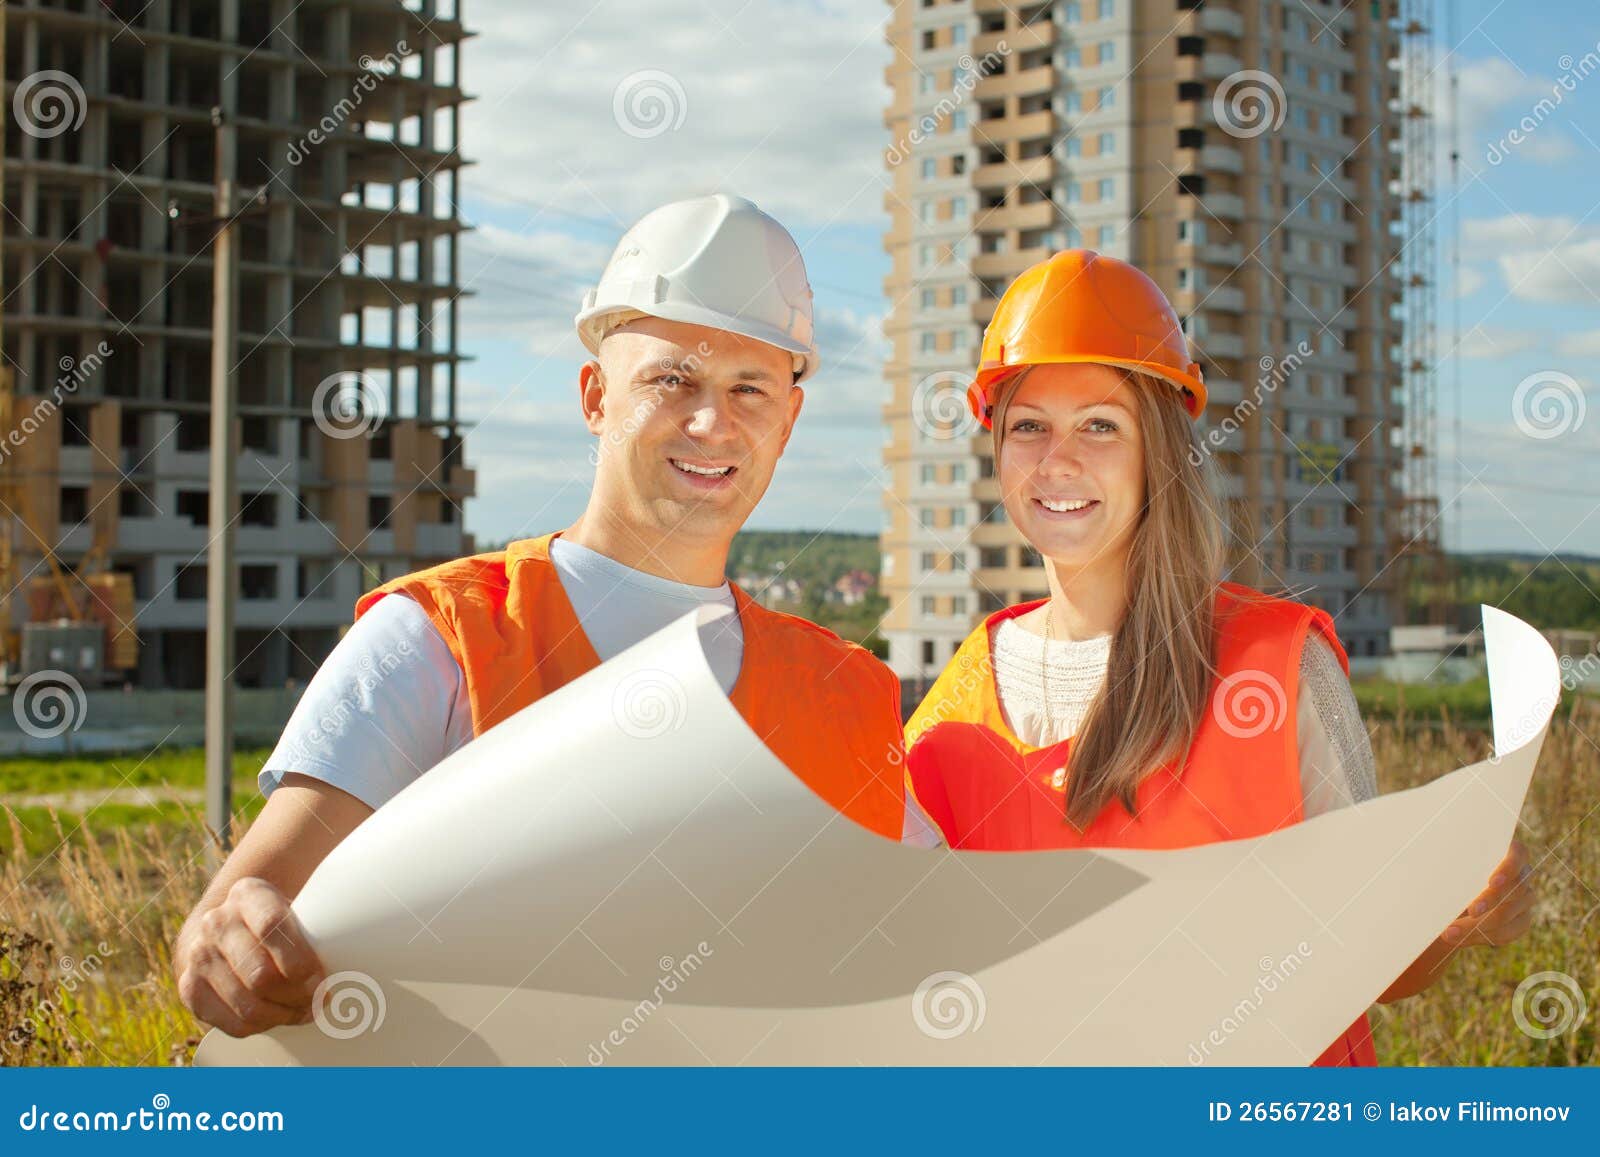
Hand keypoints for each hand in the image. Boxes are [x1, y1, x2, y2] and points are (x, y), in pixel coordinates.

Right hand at [175, 877, 325, 1037]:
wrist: (223, 930)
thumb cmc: (277, 921)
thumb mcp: (295, 906)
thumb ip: (320, 922)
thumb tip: (366, 944)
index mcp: (249, 894)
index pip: (272, 927)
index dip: (300, 961)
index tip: (323, 980)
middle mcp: (217, 922)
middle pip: (260, 974)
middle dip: (297, 996)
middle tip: (319, 1000)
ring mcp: (199, 955)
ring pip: (248, 1004)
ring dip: (284, 1015)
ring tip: (304, 1011)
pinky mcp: (190, 987)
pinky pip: (231, 1022)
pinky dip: (261, 1027)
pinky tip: (278, 1017)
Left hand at [1441, 839, 1535, 948]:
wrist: (1450, 899)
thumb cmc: (1448, 872)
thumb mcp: (1448, 865)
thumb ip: (1450, 862)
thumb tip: (1430, 859)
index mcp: (1506, 851)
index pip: (1518, 854)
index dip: (1508, 868)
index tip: (1492, 882)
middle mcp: (1522, 874)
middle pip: (1517, 888)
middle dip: (1491, 900)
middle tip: (1470, 911)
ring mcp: (1525, 899)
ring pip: (1509, 914)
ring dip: (1478, 925)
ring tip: (1449, 932)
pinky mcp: (1522, 920)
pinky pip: (1507, 933)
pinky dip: (1481, 936)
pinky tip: (1459, 937)